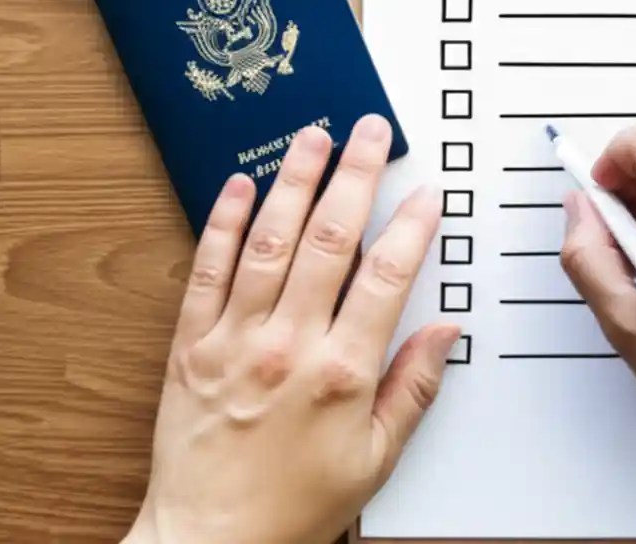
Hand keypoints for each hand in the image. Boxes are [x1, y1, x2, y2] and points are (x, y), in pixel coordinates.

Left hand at [125, 115, 457, 543]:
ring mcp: (236, 338)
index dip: (411, 226)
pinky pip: (207, 269)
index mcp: (342, 372)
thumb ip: (414, 388)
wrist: (212, 540)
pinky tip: (238, 185)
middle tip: (371, 133)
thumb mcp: (377, 457)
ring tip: (313, 137)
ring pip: (269, 239)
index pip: (387, 276)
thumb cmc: (294, 506)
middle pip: (330, 239)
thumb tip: (445, 334)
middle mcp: (289, 344)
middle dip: (356, 175)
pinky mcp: (191, 344)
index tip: (425, 195)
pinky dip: (221, 222)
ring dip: (294, 181)